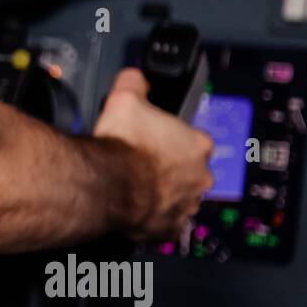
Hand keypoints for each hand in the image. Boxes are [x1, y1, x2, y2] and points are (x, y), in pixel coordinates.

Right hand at [92, 68, 214, 242]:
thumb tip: (135, 77)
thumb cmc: (121, 146)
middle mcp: (199, 176)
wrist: (107, 186)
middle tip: (142, 162)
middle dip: (170, 167)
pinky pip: (165, 223)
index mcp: (197, 144)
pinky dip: (153, 217)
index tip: (153, 138)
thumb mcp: (124, 97)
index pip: (193, 138)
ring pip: (179, 196)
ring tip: (135, 185)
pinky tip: (135, 207)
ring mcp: (187, 205)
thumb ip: (134, 82)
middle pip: (189, 169)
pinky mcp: (170, 229)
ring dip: (163, 192)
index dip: (171, 137)